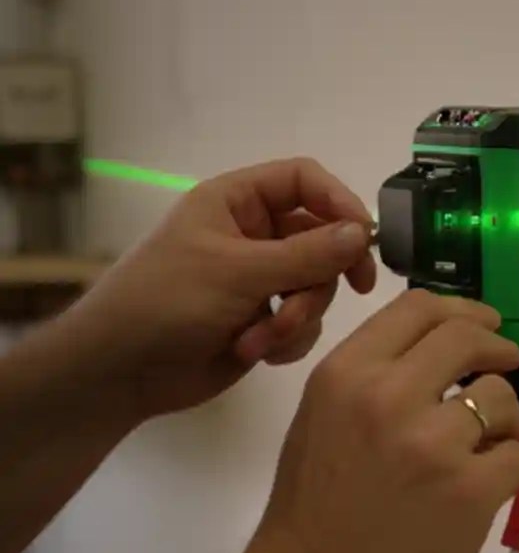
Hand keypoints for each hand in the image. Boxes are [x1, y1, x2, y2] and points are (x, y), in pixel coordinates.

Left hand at [71, 157, 376, 419]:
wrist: (118, 373)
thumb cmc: (166, 303)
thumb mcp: (238, 272)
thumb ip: (308, 253)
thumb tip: (364, 232)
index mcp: (235, 202)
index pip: (303, 180)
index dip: (339, 202)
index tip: (365, 238)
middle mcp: (251, 234)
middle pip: (321, 238)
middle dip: (320, 277)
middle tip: (353, 292)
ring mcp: (258, 279)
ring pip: (316, 286)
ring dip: (298, 316)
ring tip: (262, 338)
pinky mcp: (261, 319)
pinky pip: (302, 322)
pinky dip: (287, 339)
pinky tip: (256, 353)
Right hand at [235, 289, 518, 552]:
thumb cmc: (316, 507)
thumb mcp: (324, 416)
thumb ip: (375, 374)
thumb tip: (442, 346)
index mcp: (346, 373)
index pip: (418, 306)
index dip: (463, 309)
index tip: (486, 323)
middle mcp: (388, 396)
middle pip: (467, 338)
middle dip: (497, 348)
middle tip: (506, 361)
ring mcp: (432, 442)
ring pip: (501, 398)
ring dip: (503, 419)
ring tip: (482, 447)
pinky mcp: (470, 488)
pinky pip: (516, 457)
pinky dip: (508, 470)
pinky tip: (483, 487)